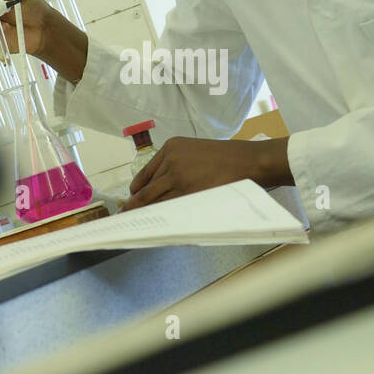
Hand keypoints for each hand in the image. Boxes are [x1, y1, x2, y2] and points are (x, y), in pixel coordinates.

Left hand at [124, 136, 292, 210]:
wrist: (247, 161)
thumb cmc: (226, 159)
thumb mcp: (195, 152)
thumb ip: (176, 166)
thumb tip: (159, 190)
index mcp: (171, 148)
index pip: (144, 174)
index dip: (136, 191)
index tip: (130, 201)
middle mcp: (170, 161)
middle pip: (145, 190)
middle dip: (134, 206)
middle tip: (125, 217)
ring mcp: (178, 177)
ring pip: (154, 200)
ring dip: (144, 214)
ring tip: (136, 225)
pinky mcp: (188, 192)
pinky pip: (168, 208)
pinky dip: (160, 217)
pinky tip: (157, 223)